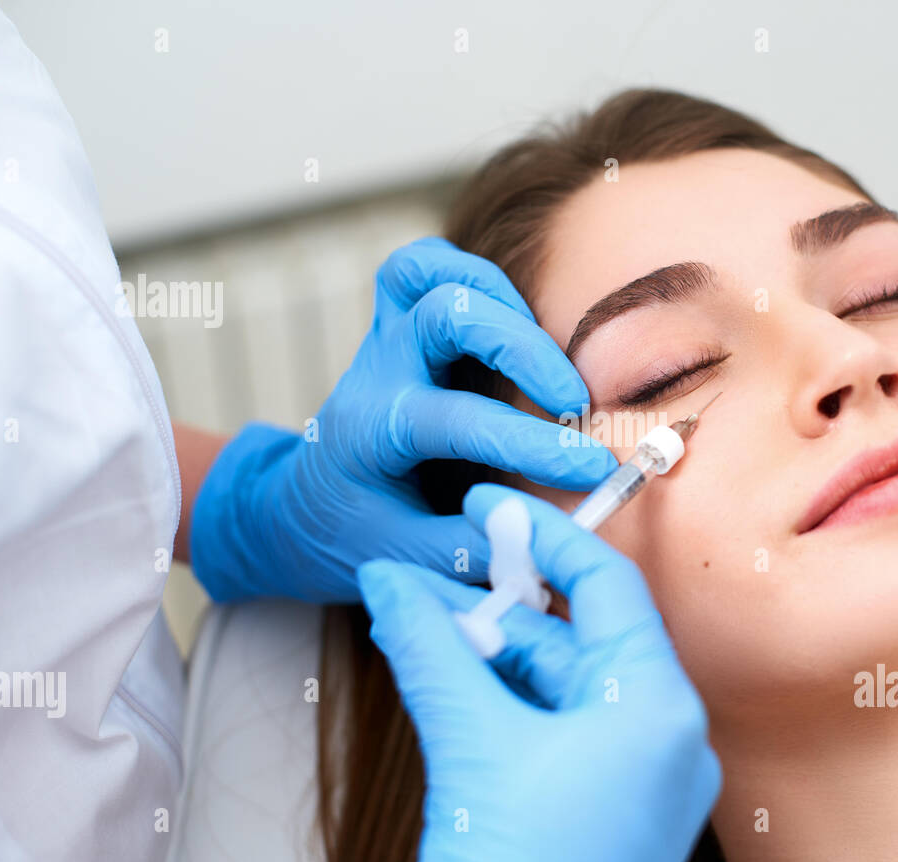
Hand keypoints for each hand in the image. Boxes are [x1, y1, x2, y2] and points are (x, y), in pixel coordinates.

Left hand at [189, 237, 616, 602]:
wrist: (304, 507)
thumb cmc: (357, 534)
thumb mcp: (407, 559)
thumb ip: (474, 548)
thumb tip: (546, 537)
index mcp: (372, 434)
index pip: (459, 422)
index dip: (533, 444)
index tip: (593, 470)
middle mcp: (377, 372)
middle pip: (445, 314)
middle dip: (524, 350)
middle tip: (577, 404)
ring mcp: (385, 338)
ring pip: (431, 271)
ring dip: (501, 299)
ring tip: (549, 355)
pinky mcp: (397, 321)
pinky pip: (424, 266)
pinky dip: (472, 275)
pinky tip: (513, 319)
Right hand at [357, 483, 721, 861]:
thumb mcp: (468, 745)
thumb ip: (428, 648)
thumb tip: (389, 582)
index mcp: (657, 709)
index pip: (608, 586)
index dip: (545, 535)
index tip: (493, 504)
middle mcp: (663, 739)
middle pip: (582, 636)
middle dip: (504, 604)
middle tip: (439, 571)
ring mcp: (640, 780)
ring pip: (565, 686)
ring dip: (495, 655)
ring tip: (426, 627)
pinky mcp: (611, 811)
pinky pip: (562, 731)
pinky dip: (508, 702)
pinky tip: (452, 682)